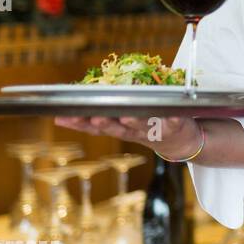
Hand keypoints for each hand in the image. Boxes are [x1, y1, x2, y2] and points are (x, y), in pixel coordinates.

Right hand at [52, 115, 201, 156]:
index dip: (79, 124)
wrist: (180, 143)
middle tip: (95, 118)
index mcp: (120, 129)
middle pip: (117, 129)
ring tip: (127, 116)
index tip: (63, 117)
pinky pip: (173, 121)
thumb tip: (76, 101)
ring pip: (143, 125)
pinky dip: (170, 118)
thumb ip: (102, 114)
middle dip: (105, 124)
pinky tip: (169, 113)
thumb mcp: (122, 123)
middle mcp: (135, 132)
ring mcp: (155, 129)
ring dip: (134, 121)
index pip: (95, 128)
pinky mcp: (175, 125)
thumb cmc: (146, 126)